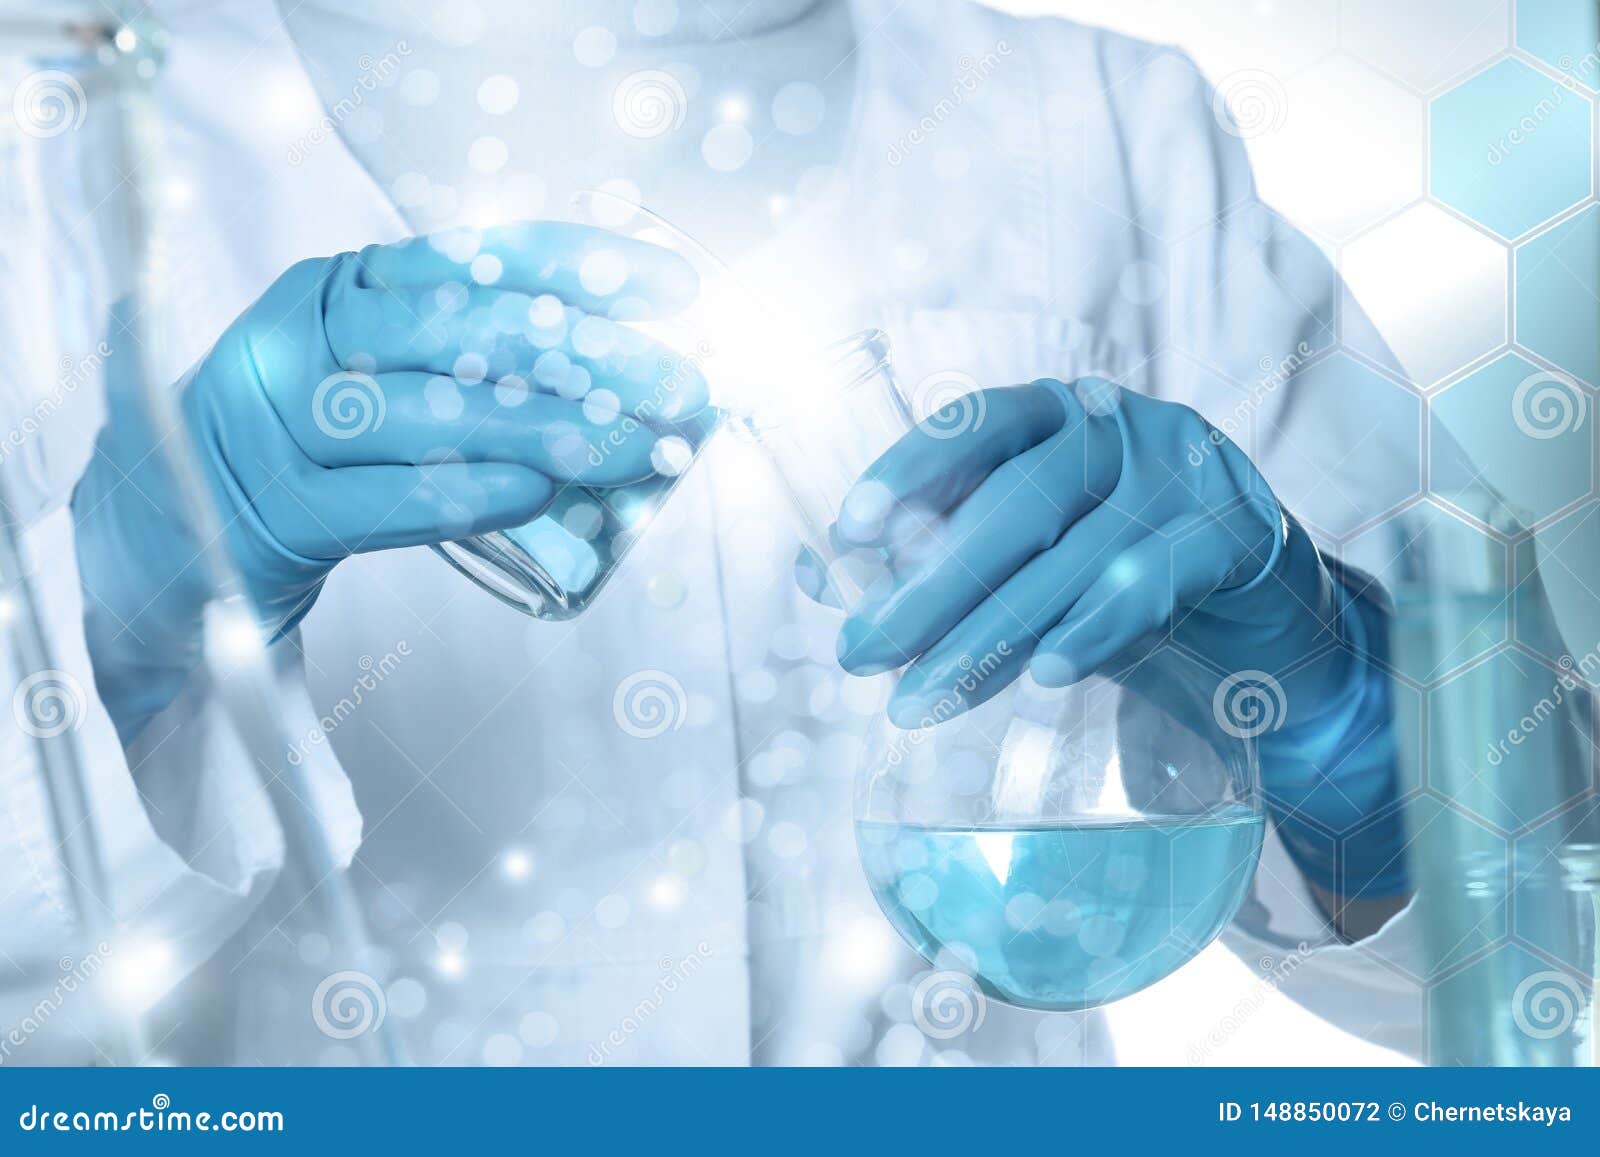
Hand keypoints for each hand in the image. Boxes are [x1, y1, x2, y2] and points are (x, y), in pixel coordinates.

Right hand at [74, 223, 704, 740]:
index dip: (576, 266)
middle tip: (679, 388)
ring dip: (544, 430)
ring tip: (634, 448)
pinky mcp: (270, 513)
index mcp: (338, 285)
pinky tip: (539, 493)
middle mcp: (301, 335)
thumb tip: (622, 371)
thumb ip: (468, 361)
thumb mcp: (377, 375)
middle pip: (457, 331)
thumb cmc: (312, 449)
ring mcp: (275, 422)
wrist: (173, 531)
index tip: (671, 290)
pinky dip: (466, 493)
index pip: (470, 255)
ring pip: (424, 412)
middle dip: (584, 358)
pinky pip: (382, 500)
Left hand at [806, 377, 1404, 897]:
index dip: (909, 468)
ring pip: (1071, 556)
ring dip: (987, 636)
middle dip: (928, 587)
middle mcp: (1123, 428)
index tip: (848, 530)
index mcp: (1061, 415)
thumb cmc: (1122, 580)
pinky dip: (1093, 632)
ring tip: (919, 700)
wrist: (1268, 626)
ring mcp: (1186, 477)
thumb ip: (934, 556)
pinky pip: (1153, 586)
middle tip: (861, 654)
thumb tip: (821, 575)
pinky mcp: (1240, 536)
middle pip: (1015, 502)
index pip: (977, 422)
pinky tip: (1045, 676)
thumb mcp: (1028, 561)